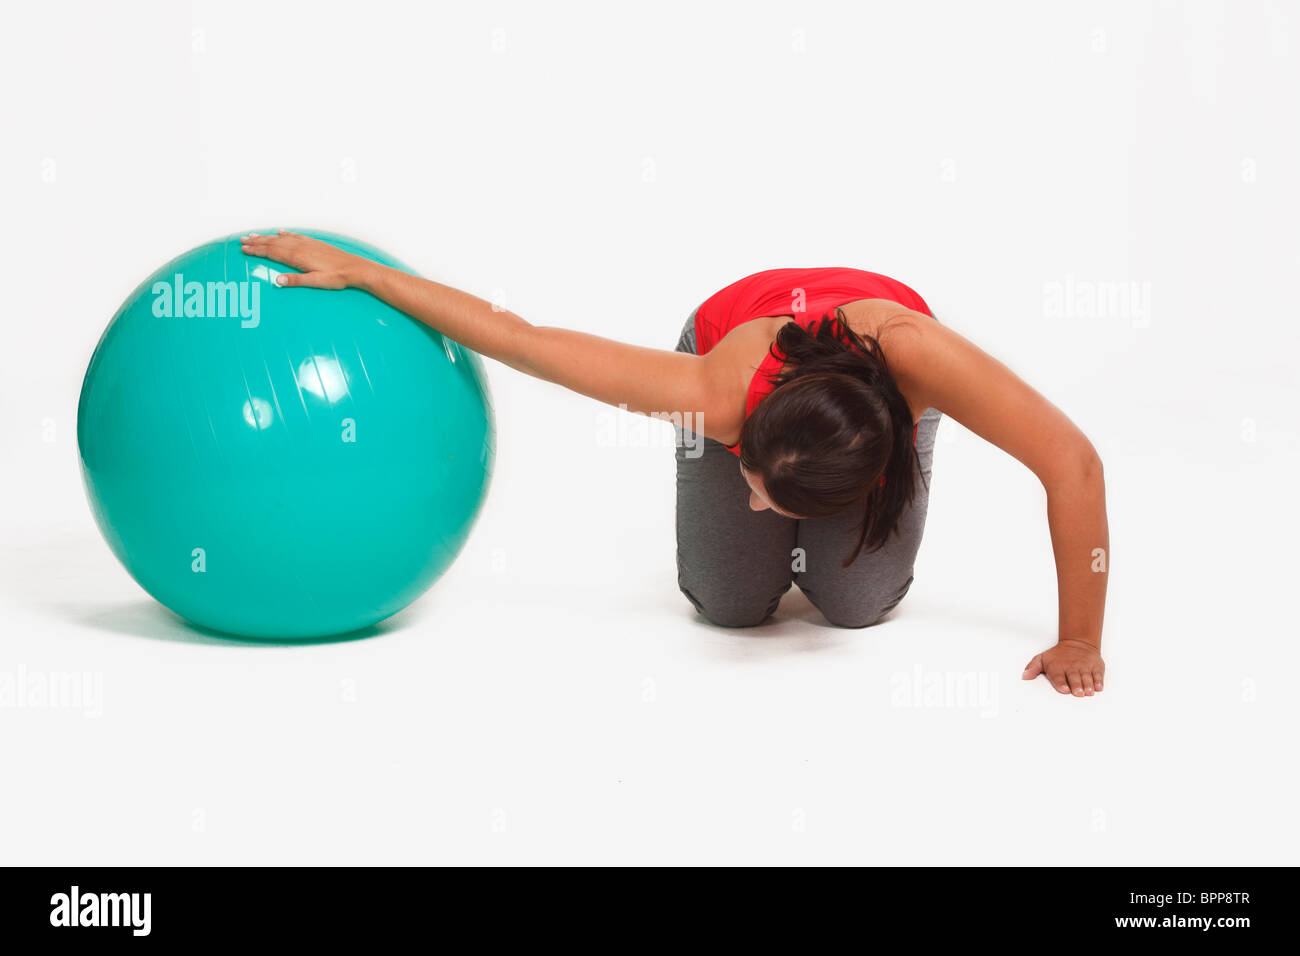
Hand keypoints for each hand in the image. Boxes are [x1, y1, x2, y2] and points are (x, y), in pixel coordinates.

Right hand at [239, 230, 372, 289]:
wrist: (355, 268)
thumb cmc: (337, 277)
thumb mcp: (316, 282)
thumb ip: (296, 281)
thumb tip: (277, 281)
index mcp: (298, 257)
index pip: (272, 252)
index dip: (257, 250)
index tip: (244, 249)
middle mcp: (300, 247)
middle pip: (274, 243)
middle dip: (257, 242)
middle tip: (242, 241)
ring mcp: (307, 244)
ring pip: (283, 238)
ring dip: (268, 237)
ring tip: (255, 235)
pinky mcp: (315, 243)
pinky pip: (296, 236)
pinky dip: (286, 234)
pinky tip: (281, 232)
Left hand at [1022, 639, 1104, 695]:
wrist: (1077, 642)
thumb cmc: (1058, 655)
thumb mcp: (1042, 658)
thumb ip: (1033, 668)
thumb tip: (1024, 676)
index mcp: (1057, 666)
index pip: (1059, 676)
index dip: (1061, 684)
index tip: (1064, 690)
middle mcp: (1072, 666)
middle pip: (1074, 678)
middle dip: (1077, 685)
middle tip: (1078, 693)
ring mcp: (1085, 666)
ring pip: (1087, 677)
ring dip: (1088, 685)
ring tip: (1089, 692)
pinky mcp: (1096, 666)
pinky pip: (1098, 674)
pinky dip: (1098, 681)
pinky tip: (1098, 687)